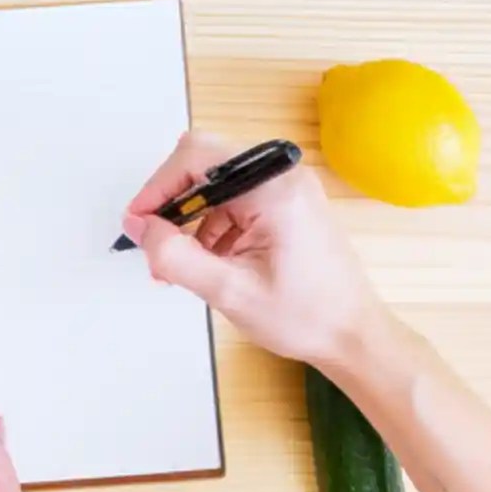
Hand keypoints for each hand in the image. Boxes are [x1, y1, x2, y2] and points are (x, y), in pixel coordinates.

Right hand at [121, 130, 386, 364]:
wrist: (351, 334)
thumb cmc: (306, 316)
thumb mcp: (228, 291)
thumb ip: (175, 256)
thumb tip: (139, 228)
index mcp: (274, 189)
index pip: (197, 157)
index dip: (158, 186)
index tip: (139, 222)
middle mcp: (283, 177)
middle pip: (204, 166)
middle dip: (172, 206)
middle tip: (156, 248)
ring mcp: (286, 188)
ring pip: (215, 187)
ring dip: (190, 222)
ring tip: (181, 267)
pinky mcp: (285, 204)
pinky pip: (233, 201)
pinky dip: (210, 228)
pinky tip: (208, 263)